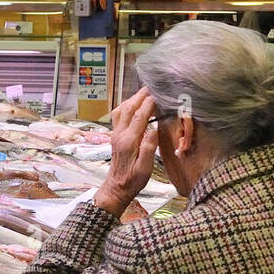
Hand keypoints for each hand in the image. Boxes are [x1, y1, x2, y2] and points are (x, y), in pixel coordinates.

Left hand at [95, 87, 159, 216]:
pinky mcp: (115, 136)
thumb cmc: (132, 181)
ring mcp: (115, 134)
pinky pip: (119, 115)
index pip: (140, 116)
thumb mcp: (145, 169)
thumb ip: (149, 149)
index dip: (149, 103)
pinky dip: (127, 106)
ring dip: (132, 99)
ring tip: (144, 92)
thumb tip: (153, 130)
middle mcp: (120, 135)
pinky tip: (134, 105)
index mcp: (128, 141)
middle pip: (129, 109)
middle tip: (152, 86)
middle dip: (140, 96)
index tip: (158, 93)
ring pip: (121, 110)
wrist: (116, 188)